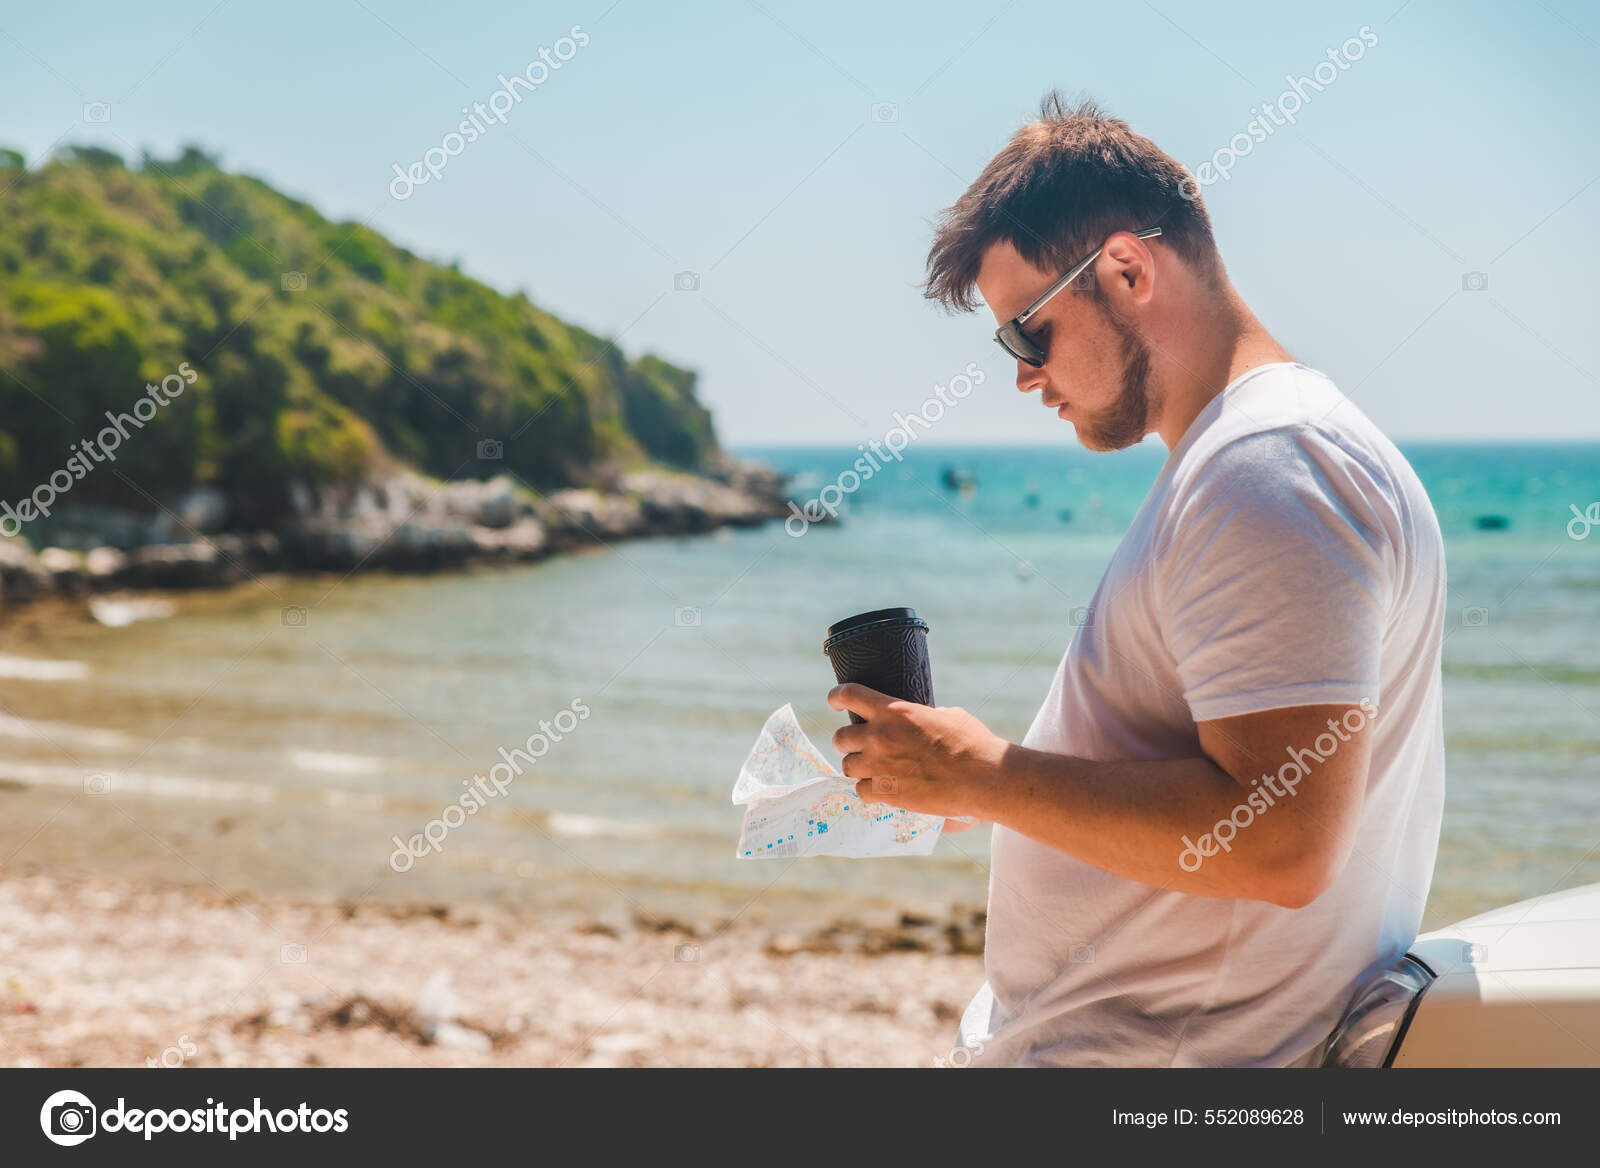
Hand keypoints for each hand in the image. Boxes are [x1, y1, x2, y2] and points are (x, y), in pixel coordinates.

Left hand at [827, 683, 1007, 824]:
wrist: (984, 777)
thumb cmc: (973, 742)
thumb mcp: (947, 715)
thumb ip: (923, 716)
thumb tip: (922, 719)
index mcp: (894, 711)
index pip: (849, 695)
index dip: (836, 697)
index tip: (835, 702)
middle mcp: (880, 736)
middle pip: (840, 738)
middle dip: (847, 742)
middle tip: (857, 746)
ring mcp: (880, 766)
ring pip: (847, 766)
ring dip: (856, 767)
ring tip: (870, 770)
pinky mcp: (887, 793)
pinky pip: (861, 791)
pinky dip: (868, 791)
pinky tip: (880, 790)